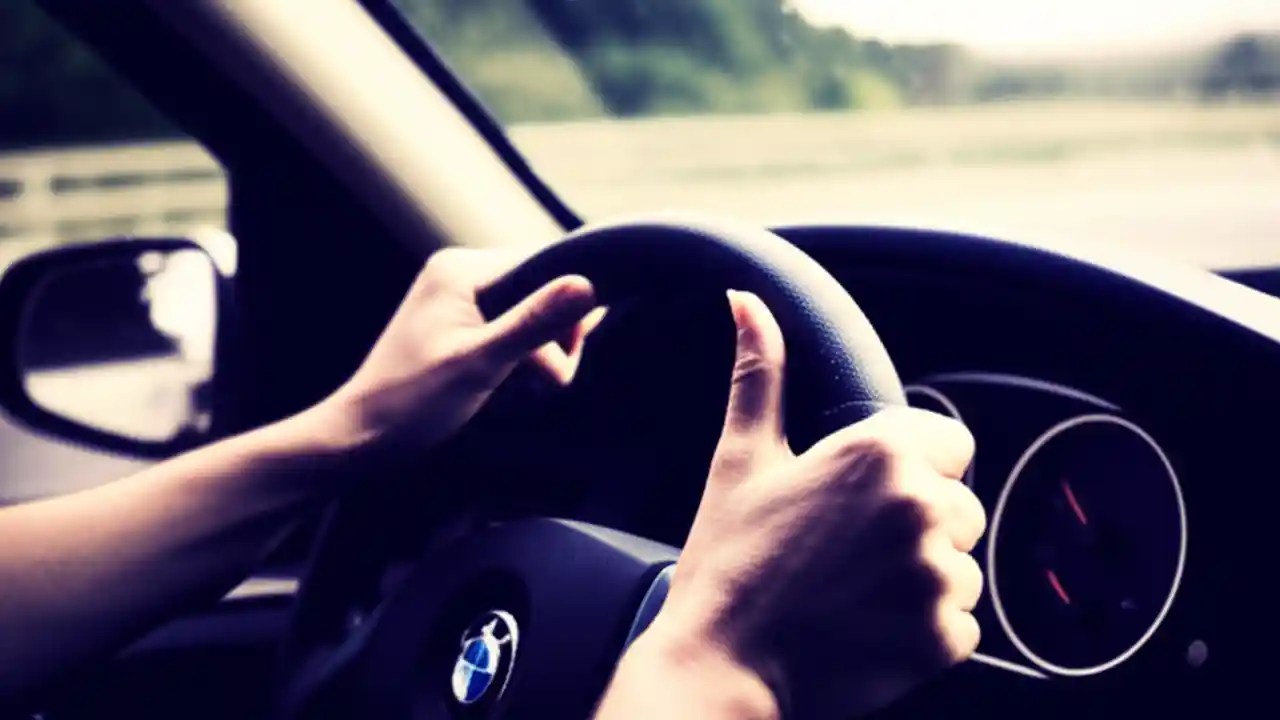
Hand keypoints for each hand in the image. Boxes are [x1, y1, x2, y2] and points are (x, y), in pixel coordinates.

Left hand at [312, 248, 599, 454]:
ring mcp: (462, 303)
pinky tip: (504, 393)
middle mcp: (462, 275)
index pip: (547, 267)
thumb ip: (533, 322)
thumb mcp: (480, 364)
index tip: (556, 365)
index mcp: (461, 269)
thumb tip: (589, 284)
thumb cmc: (410, 403)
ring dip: (535, 365)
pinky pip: (516, 340)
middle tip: (530, 387)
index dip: (565, 316)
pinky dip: (519, 370)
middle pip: (545, 296)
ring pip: (535, 323)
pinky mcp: (464, 330)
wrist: (360, 439)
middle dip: (549, 348)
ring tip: (509, 394)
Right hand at [641, 291, 984, 718]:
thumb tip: (746, 302)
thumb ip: (760, 376)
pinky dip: (925, 628)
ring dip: (921, 576)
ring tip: (855, 590)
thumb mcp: (741, 459)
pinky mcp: (945, 637)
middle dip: (917, 523)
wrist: (722, 665)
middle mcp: (920, 507)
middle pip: (958, 504)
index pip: (951, 442)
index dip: (913, 466)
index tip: (867, 495)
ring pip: (960, 563)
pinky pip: (961, 621)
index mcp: (879, 453)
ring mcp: (936, 575)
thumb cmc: (729, 561)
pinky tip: (869, 625)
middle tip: (850, 549)